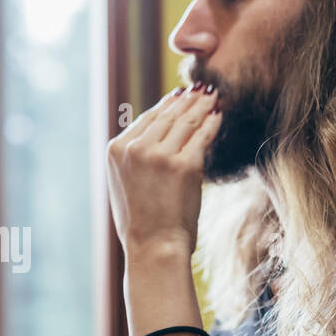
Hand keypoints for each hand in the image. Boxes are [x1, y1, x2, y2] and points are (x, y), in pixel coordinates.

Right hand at [106, 84, 220, 254]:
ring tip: (213, 96)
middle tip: (201, 89)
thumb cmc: (141, 219)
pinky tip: (219, 114)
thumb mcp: (124, 181)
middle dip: (187, 99)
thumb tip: (156, 131)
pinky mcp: (185, 165)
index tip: (180, 95)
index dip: (167, 104)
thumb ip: (134, 154)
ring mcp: (160, 155)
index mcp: (116, 149)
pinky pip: (202, 136)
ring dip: (202, 105)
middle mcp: (135, 148)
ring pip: (186, 121)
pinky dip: (212, 122)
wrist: (153, 246)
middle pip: (167, 114)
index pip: (146, 118)